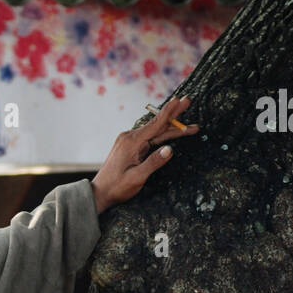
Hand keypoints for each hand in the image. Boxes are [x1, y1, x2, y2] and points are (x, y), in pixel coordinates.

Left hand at [90, 96, 198, 214]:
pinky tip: (173, 133)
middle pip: (157, 125)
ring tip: (191, 127)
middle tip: (188, 102)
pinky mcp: (130, 146)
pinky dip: (163, 135)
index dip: (169, 112)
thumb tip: (170, 149)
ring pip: (155, 132)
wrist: (101, 192)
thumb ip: (153, 163)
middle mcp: (130, 137)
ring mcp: (129, 141)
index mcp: (132, 142)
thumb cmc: (117, 187)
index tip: (179, 100)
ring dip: (172, 129)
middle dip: (174, 115)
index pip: (155, 124)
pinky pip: (150, 138)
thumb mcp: (137, 178)